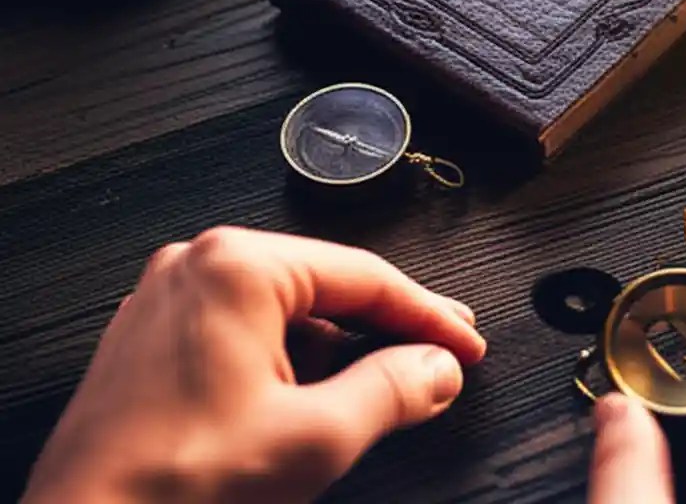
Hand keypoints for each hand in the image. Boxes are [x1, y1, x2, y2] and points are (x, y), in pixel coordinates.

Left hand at [22, 227, 485, 503]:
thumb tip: (437, 368)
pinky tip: (320, 393)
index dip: (428, 315)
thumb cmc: (172, 486)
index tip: (465, 345)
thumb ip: (393, 391)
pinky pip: (247, 332)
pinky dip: (294, 358)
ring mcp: (169, 302)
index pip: (364, 276)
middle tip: (443, 349)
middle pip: (326, 286)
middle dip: (388, 324)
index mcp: (237, 268)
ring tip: (386, 383)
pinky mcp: (155, 342)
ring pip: (287, 310)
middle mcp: (197, 268)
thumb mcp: (315, 438)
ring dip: (342, 346)